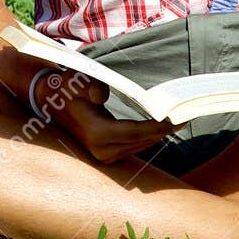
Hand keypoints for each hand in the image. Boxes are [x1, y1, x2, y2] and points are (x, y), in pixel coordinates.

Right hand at [33, 69, 178, 164]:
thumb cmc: (68, 88)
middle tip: (187, 116)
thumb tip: (102, 96)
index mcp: (96, 133)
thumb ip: (92, 87)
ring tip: (178, 121)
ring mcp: (103, 156)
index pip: (135, 132)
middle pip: (142, 141)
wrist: (51, 102)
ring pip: (140, 146)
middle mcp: (101, 150)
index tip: (178, 119)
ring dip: (158, 134)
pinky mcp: (105, 156)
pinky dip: (148, 138)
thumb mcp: (78, 81)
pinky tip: (160, 127)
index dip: (158, 126)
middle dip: (164, 130)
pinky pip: (134, 148)